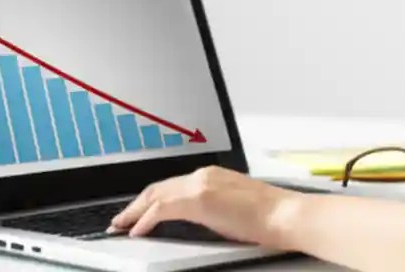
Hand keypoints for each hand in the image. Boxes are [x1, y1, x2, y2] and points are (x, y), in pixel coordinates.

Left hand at [108, 166, 299, 247]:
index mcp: (212, 175)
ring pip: (155, 195)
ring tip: (120, 226)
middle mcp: (203, 175)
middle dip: (135, 205)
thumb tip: (194, 219)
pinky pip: (162, 209)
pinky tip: (137, 231)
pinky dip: (145, 219)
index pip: (171, 186)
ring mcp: (201, 184)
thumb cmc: (268, 215)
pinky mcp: (199, 199)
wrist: (284, 215)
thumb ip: (210, 207)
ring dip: (134, 212)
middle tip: (119, 220)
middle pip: (158, 188)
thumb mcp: (232, 208)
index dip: (149, 200)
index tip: (136, 213)